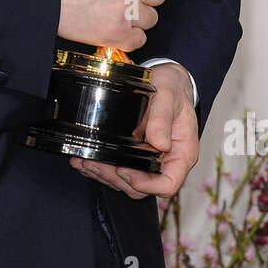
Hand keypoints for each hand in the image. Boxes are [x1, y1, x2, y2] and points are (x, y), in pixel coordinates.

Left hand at [70, 61, 198, 199]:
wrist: (168, 81)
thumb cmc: (174, 89)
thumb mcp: (168, 97)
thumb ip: (163, 119)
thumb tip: (159, 143)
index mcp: (182, 153)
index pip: (168, 184)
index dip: (146, 185)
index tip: (125, 171)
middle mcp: (167, 162)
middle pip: (142, 187)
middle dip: (116, 179)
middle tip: (94, 164)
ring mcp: (151, 161)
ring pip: (127, 182)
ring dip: (104, 176)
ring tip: (84, 162)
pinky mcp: (137, 156)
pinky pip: (120, 170)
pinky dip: (102, 168)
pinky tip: (85, 159)